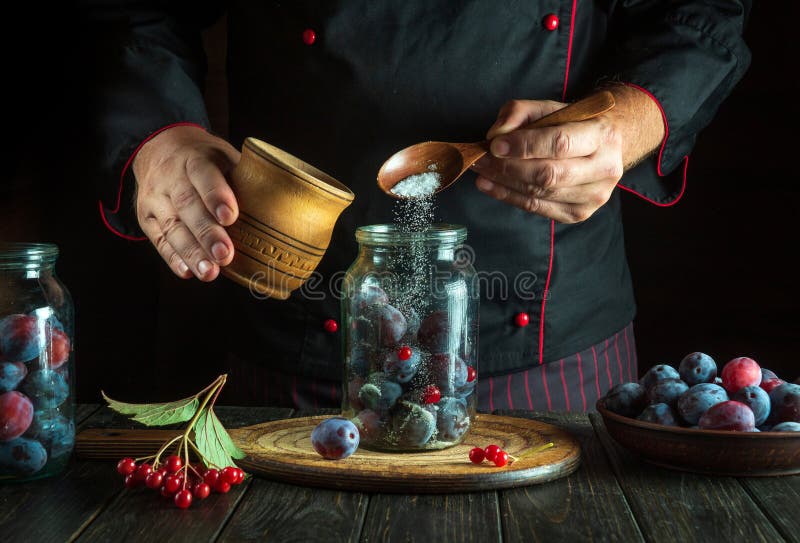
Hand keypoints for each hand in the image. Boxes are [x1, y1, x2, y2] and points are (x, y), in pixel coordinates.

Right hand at [132, 125, 240, 280]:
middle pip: (187, 205)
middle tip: (225, 254)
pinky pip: (158, 240)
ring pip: (171, 226)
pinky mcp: (146, 217)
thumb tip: (284, 208)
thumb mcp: (225, 156)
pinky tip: (188, 272)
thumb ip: (246, 178)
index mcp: (195, 158)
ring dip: (191, 252)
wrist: (159, 148)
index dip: (216, 195)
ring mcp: (156, 198)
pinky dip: (173, 258)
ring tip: (210, 272)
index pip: (204, 174)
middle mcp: (171, 177)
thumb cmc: (205, 159)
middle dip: (206, 233)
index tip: (230, 217)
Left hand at [471, 86, 663, 222]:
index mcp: (602, 135)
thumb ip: (520, 112)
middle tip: (480, 159)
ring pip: (540, 193)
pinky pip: (537, 208)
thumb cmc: (572, 125)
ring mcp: (593, 196)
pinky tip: (490, 186)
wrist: (605, 147)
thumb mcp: (549, 107)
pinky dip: (509, 197)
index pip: (559, 143)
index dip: (524, 145)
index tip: (495, 144)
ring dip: (503, 183)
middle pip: (548, 174)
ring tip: (481, 171)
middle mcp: (605, 168)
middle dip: (508, 167)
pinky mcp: (579, 213)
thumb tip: (496, 134)